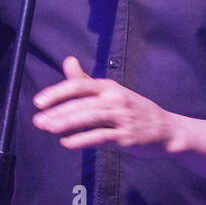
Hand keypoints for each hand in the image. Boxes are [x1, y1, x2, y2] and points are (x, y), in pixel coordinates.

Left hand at [32, 56, 174, 156]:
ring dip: (66, 124)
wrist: (167, 130)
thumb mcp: (112, 91)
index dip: (57, 92)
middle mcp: (115, 99)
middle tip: (38, 120)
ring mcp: (122, 118)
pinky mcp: (126, 137)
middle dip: (57, 112)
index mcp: (109, 87)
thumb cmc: (134, 110)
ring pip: (89, 118)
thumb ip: (86, 80)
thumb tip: (67, 61)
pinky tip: (67, 143)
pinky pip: (100, 137)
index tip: (39, 102)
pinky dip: (82, 140)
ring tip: (48, 129)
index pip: (79, 85)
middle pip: (81, 103)